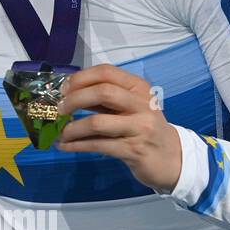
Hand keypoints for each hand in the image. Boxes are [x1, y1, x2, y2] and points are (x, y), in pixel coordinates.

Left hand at [55, 64, 182, 192]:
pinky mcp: (134, 150)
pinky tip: (64, 146)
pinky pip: (98, 145)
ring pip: (98, 122)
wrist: (170, 158)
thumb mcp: (128, 106)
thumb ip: (103, 98)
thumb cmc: (142, 127)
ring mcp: (140, 127)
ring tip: (61, 133)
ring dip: (72, 128)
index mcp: (139, 87)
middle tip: (59, 110)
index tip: (63, 89)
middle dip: (74, 99)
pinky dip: (76, 145)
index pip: (106, 72)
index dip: (80, 78)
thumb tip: (66, 93)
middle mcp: (142, 104)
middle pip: (103, 92)